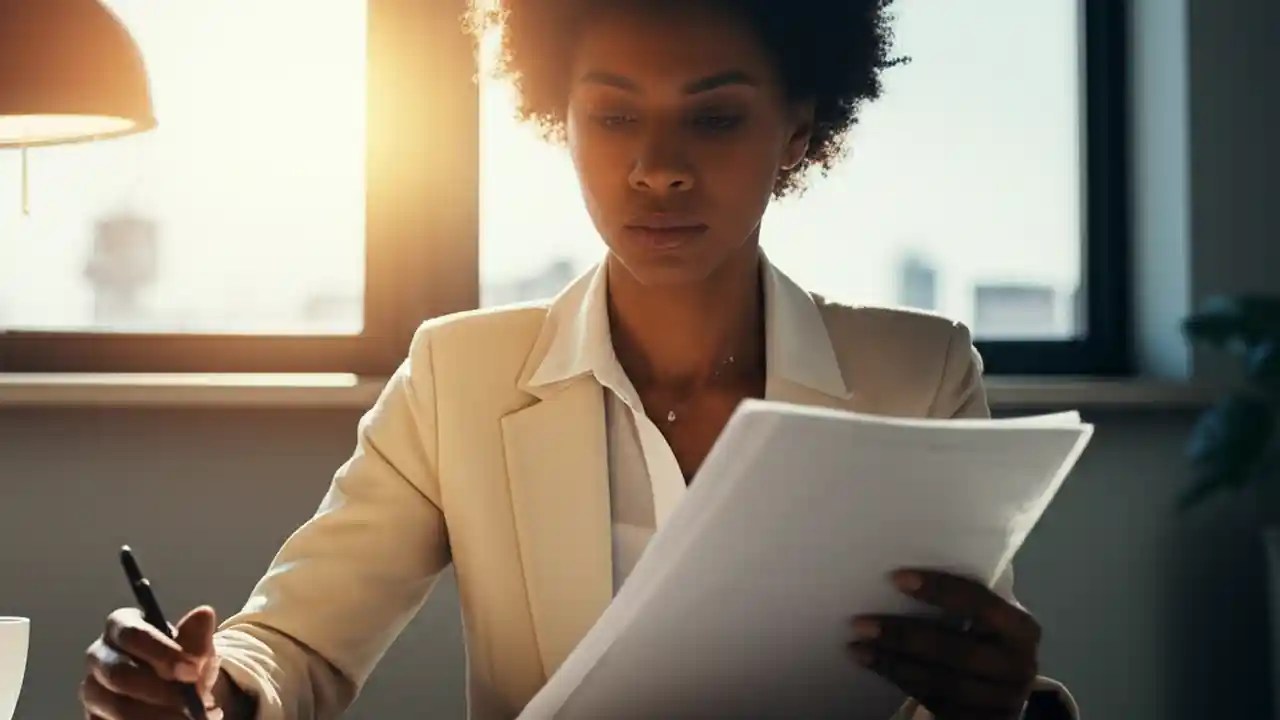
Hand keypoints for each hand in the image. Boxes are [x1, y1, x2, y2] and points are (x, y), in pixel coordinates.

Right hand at [81, 605, 223, 719]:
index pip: (131, 633)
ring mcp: (93, 689)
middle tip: (191, 703)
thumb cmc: (182, 662)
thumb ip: (197, 636)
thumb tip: (203, 614)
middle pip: (118, 673)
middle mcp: (99, 656)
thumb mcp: (196, 648)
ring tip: (190, 718)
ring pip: (117, 706)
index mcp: (121, 626)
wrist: (178, 693)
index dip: (162, 652)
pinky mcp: (94, 717)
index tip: (192, 670)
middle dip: (158, 690)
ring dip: (157, 715)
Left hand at [849, 570, 1039, 719]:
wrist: (1001, 690)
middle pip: (957, 652)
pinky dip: (899, 680)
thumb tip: (905, 550)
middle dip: (905, 637)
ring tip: (857, 646)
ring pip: (940, 682)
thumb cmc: (984, 635)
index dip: (941, 590)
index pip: (982, 604)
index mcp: (1022, 629)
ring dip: (893, 662)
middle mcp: (1018, 667)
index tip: (897, 578)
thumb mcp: (987, 617)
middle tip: (861, 623)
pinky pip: (932, 701)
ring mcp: (1000, 701)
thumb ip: (963, 594)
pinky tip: (873, 663)